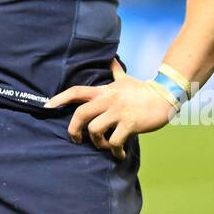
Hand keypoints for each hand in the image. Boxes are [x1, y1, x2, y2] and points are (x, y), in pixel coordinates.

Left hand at [44, 60, 176, 158]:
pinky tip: (120, 154)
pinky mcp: (130, 123)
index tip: (47, 106)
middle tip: (76, 140)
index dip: (60, 98)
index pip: (76, 91)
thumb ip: (115, 72)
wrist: (165, 95)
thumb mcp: (126, 79)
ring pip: (95, 130)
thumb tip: (111, 59)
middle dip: (74, 130)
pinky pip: (115, 142)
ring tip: (105, 147)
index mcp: (104, 91)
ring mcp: (119, 112)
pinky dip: (115, 152)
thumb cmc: (143, 90)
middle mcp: (108, 100)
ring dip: (98, 143)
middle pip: (80, 114)